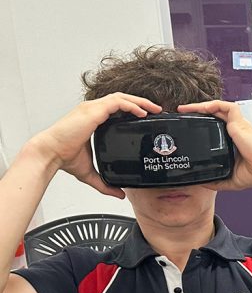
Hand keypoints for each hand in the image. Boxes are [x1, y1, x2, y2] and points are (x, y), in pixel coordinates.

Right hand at [27, 93, 161, 197]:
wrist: (51, 154)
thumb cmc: (64, 158)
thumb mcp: (90, 173)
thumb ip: (106, 184)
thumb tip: (120, 195)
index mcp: (93, 120)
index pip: (116, 109)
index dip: (132, 110)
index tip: (148, 117)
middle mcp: (92, 111)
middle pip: (122, 100)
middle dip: (141, 103)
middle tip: (157, 110)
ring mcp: (92, 109)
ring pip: (121, 97)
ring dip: (140, 101)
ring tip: (154, 109)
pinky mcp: (93, 111)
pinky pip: (117, 102)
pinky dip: (131, 105)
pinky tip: (142, 112)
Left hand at [176, 100, 251, 190]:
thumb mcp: (229, 178)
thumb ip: (215, 180)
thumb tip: (201, 183)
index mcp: (232, 140)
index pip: (214, 125)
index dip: (201, 122)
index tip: (187, 124)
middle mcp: (235, 130)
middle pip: (214, 113)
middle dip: (197, 110)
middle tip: (181, 112)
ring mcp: (238, 125)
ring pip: (219, 107)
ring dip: (202, 105)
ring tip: (186, 108)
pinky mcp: (241, 123)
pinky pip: (229, 107)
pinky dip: (216, 104)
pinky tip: (204, 107)